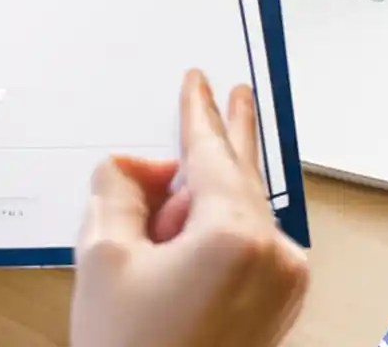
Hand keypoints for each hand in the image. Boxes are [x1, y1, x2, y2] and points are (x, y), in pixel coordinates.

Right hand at [71, 70, 308, 346]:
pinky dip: (216, 236)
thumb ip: (119, 188)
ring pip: (240, 214)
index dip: (199, 113)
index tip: (200, 82)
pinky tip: (177, 256)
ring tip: (152, 245)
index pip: (213, 154)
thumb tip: (143, 166)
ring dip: (200, 210)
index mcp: (236, 236)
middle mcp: (276, 254)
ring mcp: (286, 282)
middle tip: (233, 92)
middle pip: (240, 176)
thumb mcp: (102, 258)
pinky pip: (251, 245)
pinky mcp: (282, 304)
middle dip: (223, 138)